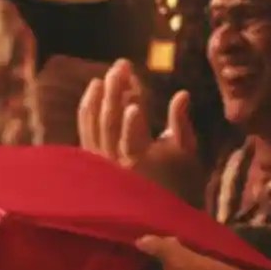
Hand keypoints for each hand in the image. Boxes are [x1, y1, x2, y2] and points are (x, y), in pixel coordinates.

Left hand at [78, 59, 196, 168]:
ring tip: (106, 75)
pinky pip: (85, 130)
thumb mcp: (185, 150)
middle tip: (121, 65)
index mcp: (141, 160)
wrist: (157, 204)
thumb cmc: (178, 176)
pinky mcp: (94, 159)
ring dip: (98, 96)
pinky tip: (93, 90)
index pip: (132, 132)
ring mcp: (102, 161)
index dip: (131, 108)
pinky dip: (87, 109)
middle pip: (110, 122)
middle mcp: (116, 163)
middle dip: (115, 90)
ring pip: (94, 124)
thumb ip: (180, 121)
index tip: (133, 82)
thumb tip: (182, 93)